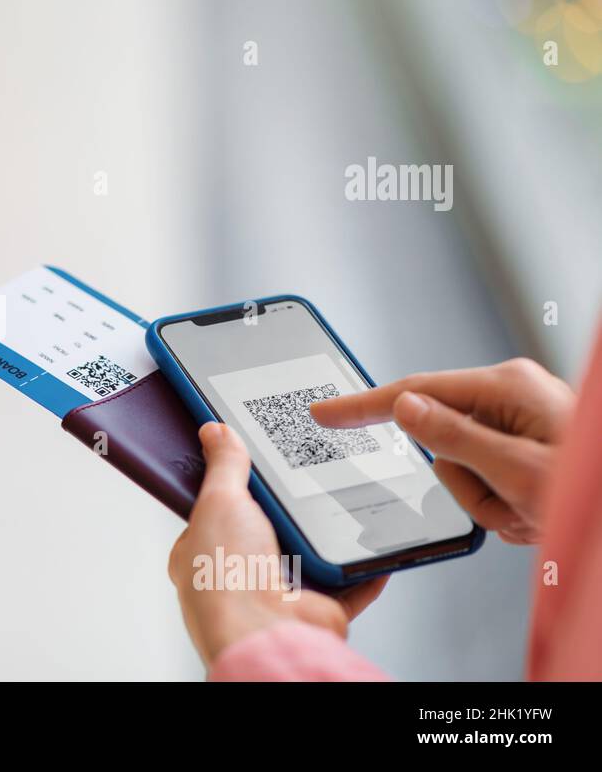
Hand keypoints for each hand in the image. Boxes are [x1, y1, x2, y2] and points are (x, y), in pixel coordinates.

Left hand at [169, 423, 386, 665]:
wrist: (264, 630)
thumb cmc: (224, 580)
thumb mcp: (218, 500)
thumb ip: (223, 466)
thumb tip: (214, 434)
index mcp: (201, 553)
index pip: (217, 511)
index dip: (234, 488)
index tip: (255, 468)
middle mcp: (236, 577)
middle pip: (266, 530)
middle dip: (284, 513)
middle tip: (300, 485)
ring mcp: (276, 594)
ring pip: (307, 555)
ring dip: (320, 538)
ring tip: (333, 507)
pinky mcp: (313, 608)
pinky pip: (346, 585)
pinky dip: (361, 571)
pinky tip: (370, 550)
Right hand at [311, 358, 574, 544]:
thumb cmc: (589, 486)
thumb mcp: (516, 469)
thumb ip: (452, 437)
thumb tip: (404, 407)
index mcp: (504, 387)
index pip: (411, 392)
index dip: (360, 406)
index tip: (323, 412)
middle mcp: (509, 395)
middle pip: (440, 444)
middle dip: (467, 485)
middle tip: (509, 503)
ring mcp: (518, 420)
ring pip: (463, 470)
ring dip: (491, 503)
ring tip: (532, 511)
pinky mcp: (525, 443)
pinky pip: (487, 479)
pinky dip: (506, 506)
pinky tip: (537, 510)